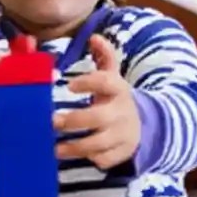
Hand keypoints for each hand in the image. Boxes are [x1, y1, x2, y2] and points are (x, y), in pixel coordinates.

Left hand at [53, 35, 138, 168]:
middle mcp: (121, 112)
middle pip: (99, 117)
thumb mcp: (112, 76)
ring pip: (99, 143)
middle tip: (53, 121)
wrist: (144, 125)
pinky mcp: (121, 153)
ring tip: (55, 148)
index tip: (69, 85)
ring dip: (76, 146)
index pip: (107, 82)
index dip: (89, 82)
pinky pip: (104, 159)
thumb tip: (94, 36)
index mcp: (117, 89)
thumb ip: (103, 56)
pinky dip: (91, 159)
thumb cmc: (115, 98)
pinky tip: (75, 155)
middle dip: (75, 120)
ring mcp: (122, 135)